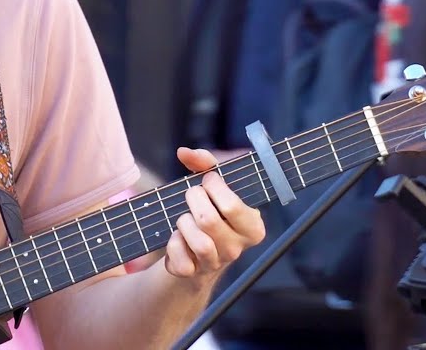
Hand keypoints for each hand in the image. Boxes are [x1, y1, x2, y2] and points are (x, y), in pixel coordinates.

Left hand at [163, 147, 264, 283]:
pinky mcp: (193, 273)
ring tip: (185, 217)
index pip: (231, 205)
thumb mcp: (213, 186)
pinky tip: (176, 237)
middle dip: (193, 199)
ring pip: (198, 242)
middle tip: (192, 195)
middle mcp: (237, 248)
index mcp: (253, 227)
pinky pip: (180, 259)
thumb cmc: (210, 210)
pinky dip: (172, 245)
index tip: (208, 181)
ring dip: (183, 222)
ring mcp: (216, 263)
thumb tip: (184, 152)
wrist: (195, 250)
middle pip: (208, 220)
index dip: (212, 186)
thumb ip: (204, 163)